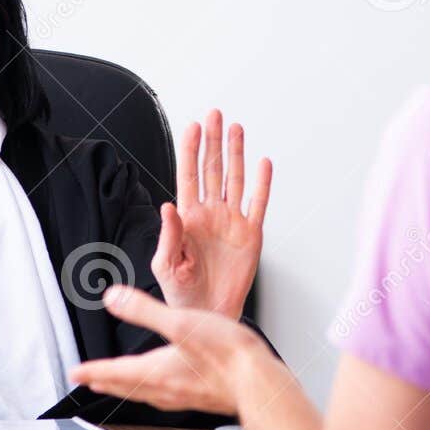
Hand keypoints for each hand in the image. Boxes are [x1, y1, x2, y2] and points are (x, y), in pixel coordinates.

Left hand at [70, 284, 266, 414]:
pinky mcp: (201, 397)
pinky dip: (153, 391)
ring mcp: (185, 396)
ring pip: (146, 393)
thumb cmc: (226, 354)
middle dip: (107, 382)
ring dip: (128, 388)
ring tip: (119, 385)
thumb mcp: (180, 323)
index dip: (93, 370)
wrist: (261, 382)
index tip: (75, 373)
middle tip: (89, 381)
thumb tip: (113, 298)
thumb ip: (144, 310)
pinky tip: (165, 387)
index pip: (115, 371)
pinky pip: (167, 397)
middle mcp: (167, 388)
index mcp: (157, 371)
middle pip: (127, 386)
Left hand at [151, 109, 271, 319]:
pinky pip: (258, 203)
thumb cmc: (181, 293)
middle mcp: (210, 214)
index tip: (192, 125)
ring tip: (236, 128)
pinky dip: (262, 183)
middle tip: (215, 114)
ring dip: (236, 154)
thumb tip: (167, 205)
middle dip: (213, 141)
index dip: (190, 150)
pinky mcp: (251, 235)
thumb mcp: (167, 265)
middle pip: (212, 169)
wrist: (208, 315)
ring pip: (235, 179)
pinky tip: (263, 163)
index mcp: (187, 218)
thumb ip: (169, 235)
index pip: (187, 175)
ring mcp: (231, 222)